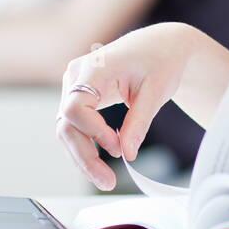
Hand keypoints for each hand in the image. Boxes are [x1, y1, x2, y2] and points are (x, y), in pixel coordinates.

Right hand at [55, 22, 195, 190]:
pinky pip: (74, 126)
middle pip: (66, 123)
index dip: (92, 132)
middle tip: (107, 183)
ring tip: (105, 180)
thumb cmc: (161, 61)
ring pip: (66, 129)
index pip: (75, 107)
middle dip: (84, 156)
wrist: (161, 46)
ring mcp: (74, 85)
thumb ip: (139, 122)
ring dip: (83, 156)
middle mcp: (76, 75)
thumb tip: (128, 154)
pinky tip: (101, 163)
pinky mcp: (79, 95)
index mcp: (94, 67)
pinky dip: (86, 145)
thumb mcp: (156, 91)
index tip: (117, 147)